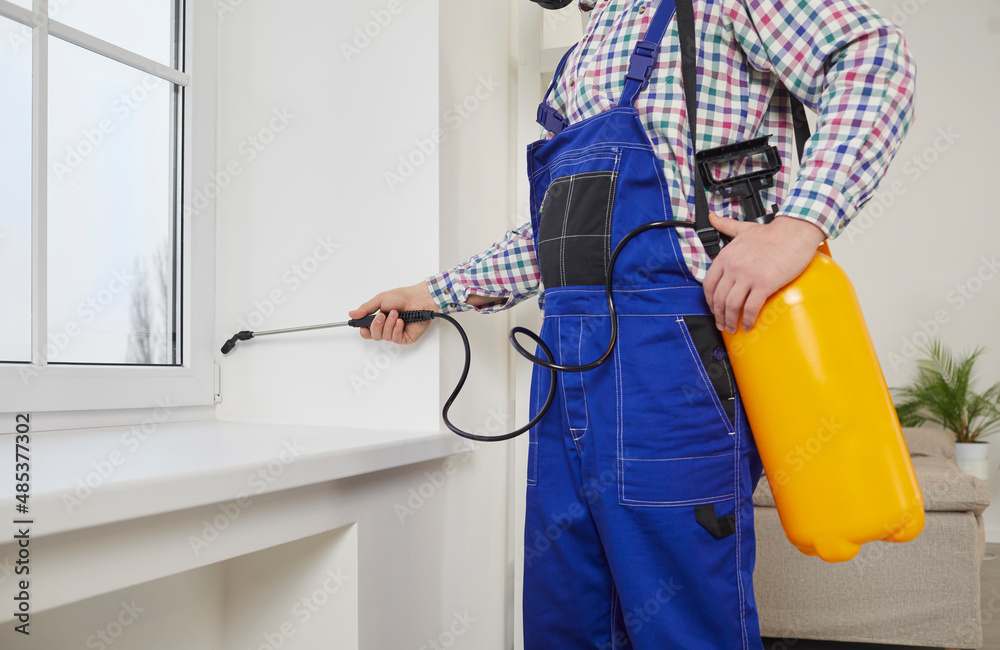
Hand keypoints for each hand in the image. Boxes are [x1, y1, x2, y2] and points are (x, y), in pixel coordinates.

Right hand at [349, 281, 439, 343]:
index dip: (364, 330)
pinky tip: (401, 322)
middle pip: (374, 336)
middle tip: (382, 315)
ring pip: (384, 337)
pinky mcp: (405, 338)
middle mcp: (387, 327)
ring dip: (388, 324)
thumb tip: (352, 313)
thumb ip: (366, 308)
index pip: (368, 331)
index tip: (362, 325)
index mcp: (380, 319)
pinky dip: (396, 329)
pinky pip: (395, 338)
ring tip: (395, 314)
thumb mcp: (380, 299)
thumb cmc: (403, 297)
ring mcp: (396, 333)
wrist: (419, 298)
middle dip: (377, 325)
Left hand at [702, 212, 826, 332]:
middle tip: (722, 324)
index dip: (709, 301)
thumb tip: (711, 216)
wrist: (795, 232)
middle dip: (719, 316)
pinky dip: (747, 320)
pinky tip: (748, 325)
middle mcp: (733, 267)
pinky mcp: (764, 284)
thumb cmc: (771, 232)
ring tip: (733, 328)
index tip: (714, 309)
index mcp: (726, 256)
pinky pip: (750, 308)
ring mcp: (748, 276)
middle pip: (719, 299)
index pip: (709, 284)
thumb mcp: (742, 228)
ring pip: (732, 306)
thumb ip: (724, 225)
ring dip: (730, 321)